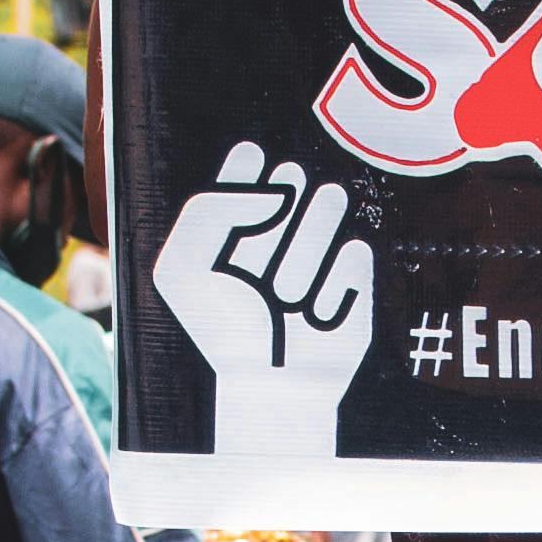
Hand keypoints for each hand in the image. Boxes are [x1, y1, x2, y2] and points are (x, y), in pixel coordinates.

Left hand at [151, 146, 374, 452]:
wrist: (271, 386)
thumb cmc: (226, 330)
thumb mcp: (185, 267)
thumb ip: (210, 210)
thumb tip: (275, 192)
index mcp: (236, 231)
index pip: (246, 178)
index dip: (248, 165)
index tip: (252, 155)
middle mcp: (280, 235)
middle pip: (292, 180)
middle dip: (287, 195)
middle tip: (281, 215)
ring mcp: (321, 254)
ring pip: (327, 208)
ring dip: (305, 253)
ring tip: (284, 295)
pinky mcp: (356, 279)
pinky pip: (353, 255)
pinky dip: (332, 286)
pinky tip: (315, 316)